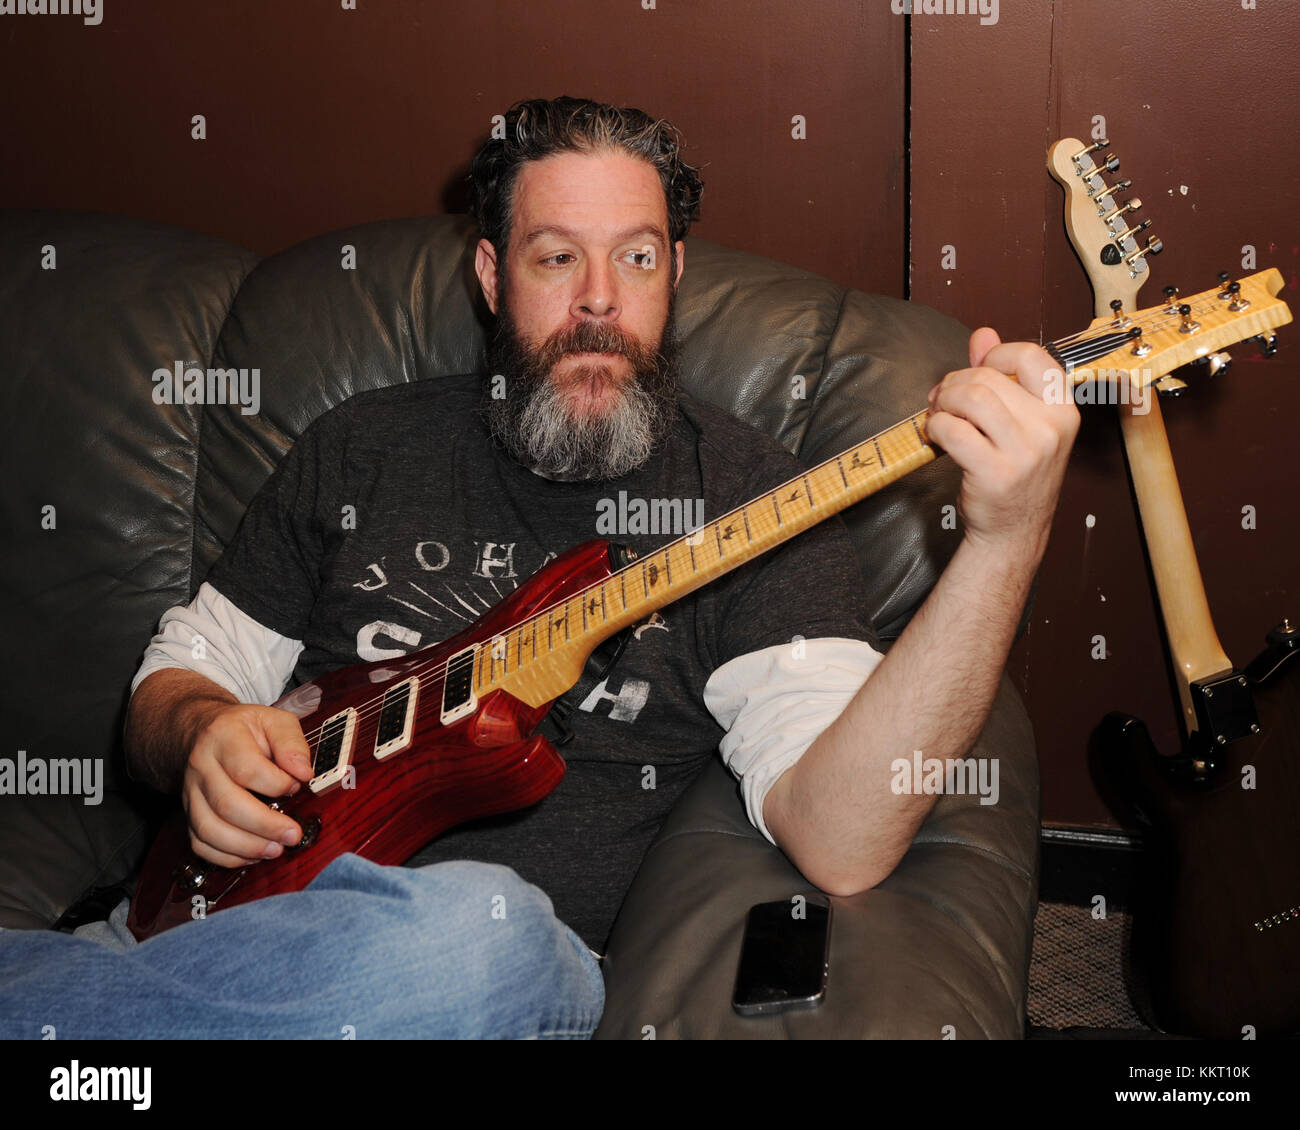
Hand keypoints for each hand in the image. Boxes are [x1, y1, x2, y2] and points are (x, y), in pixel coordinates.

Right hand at [181, 704, 313, 867]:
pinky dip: (227, 856)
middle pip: (226, 804)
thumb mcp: (274, 720)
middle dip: (264, 825)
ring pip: (209, 829)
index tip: (297, 786)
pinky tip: (253, 855)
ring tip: (275, 850)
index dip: (276, 784)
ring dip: (245, 846)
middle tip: (292, 834)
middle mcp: (202, 767)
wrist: (205, 733)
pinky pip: (200, 843)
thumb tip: (304, 772)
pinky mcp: (189, 814)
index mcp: (223, 737)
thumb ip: (291, 742)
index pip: (246, 769)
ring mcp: (191, 793)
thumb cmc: (246, 729)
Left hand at [925, 327, 1079, 556]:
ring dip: (943, 401)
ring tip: (938, 414)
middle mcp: (1050, 428)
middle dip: (955, 383)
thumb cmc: (1015, 473)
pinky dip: (935, 427)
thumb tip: (982, 333)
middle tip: (941, 398)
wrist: (1013, 530)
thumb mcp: (1019, 423)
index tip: (977, 370)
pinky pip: (953, 430)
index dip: (995, 354)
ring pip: (971, 398)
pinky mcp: (995, 472)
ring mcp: (1025, 452)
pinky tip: (935, 435)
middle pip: (989, 377)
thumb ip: (1001, 376)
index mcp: (1062, 409)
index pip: (1031, 356)